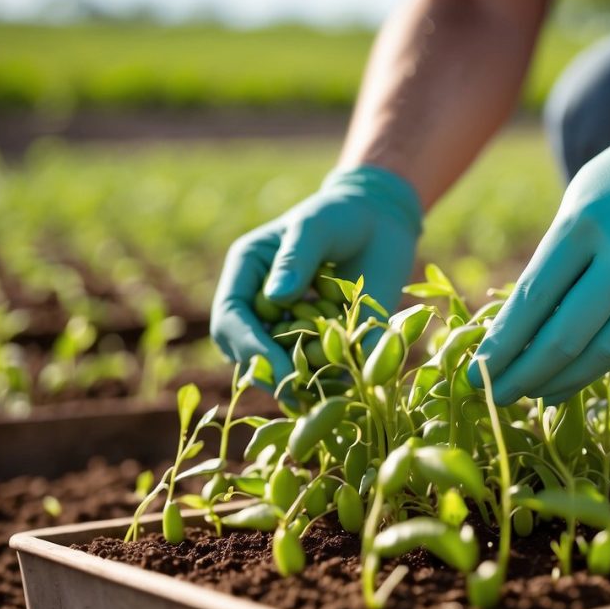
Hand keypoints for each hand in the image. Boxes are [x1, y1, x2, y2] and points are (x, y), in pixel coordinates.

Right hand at [211, 165, 421, 384]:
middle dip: (272, 374)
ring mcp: (288, 328)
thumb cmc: (339, 216)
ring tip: (332, 381)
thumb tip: (276, 299)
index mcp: (246, 275)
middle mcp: (260, 307)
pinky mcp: (319, 342)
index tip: (278, 367)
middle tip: (301, 393)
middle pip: (247, 354)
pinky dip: (329, 379)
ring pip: (280, 369)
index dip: (249, 346)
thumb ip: (296, 258)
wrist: (379, 223)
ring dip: (303, 379)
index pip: (230, 319)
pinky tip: (350, 381)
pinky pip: (315, 371)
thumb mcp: (315, 226)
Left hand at [468, 88, 609, 404]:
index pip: (531, 300)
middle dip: (519, 376)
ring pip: (594, 357)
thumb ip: (553, 260)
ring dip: (553, 384)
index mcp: (583, 226)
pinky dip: (588, 373)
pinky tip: (562, 385)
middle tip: (492, 396)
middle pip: (559, 339)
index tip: (475, 370)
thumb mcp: (579, 202)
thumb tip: (519, 325)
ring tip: (524, 395)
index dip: (501, 344)